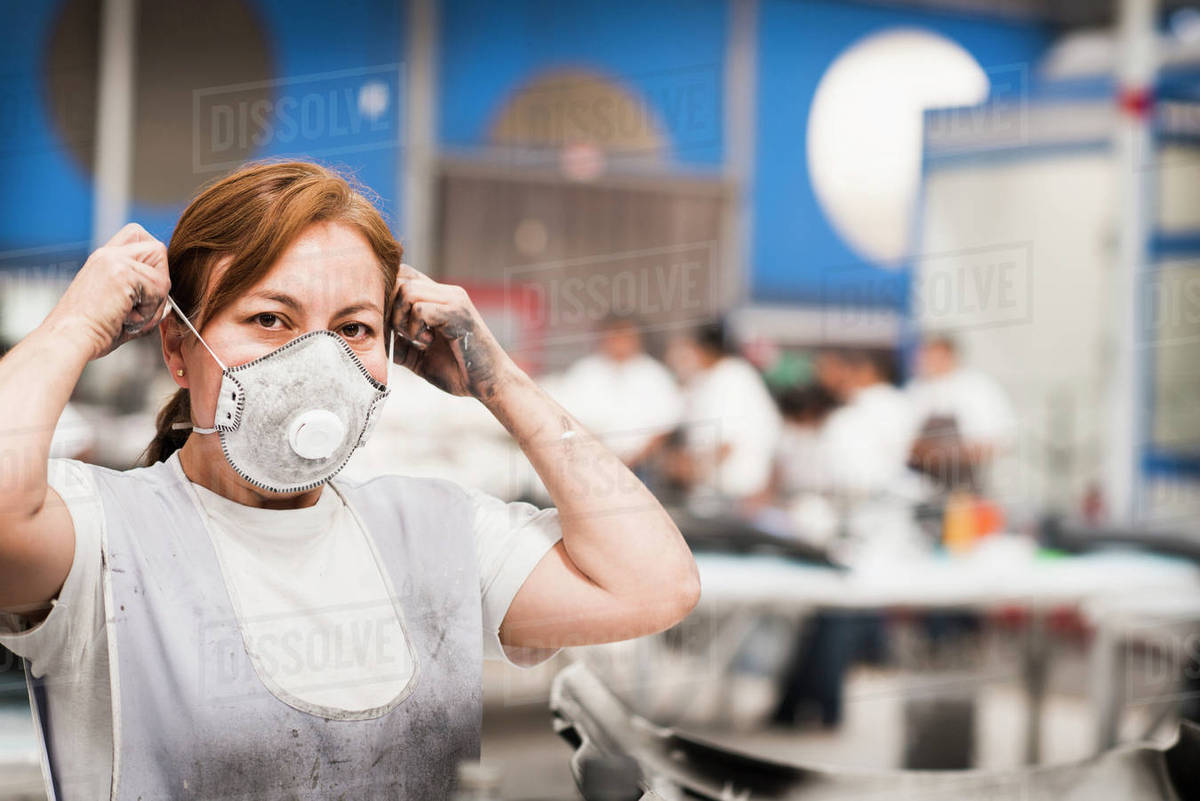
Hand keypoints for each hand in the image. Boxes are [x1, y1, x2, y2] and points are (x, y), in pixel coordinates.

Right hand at [44, 223, 170, 360]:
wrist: (68, 339)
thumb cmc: (90, 331)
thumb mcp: (115, 303)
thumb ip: (138, 291)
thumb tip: (167, 298)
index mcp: (103, 259)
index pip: (139, 236)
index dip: (151, 262)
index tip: (140, 290)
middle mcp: (107, 254)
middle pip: (158, 250)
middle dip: (159, 281)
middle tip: (138, 305)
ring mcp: (114, 260)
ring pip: (162, 276)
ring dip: (154, 303)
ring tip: (128, 316)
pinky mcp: (121, 273)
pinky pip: (158, 291)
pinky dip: (149, 312)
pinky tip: (126, 319)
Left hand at [389, 264, 513, 398]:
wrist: (490, 384)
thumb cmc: (458, 371)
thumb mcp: (419, 357)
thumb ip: (398, 343)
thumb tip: (373, 336)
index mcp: (439, 298)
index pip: (403, 275)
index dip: (388, 295)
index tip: (389, 326)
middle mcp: (446, 292)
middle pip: (400, 277)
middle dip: (390, 307)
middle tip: (401, 335)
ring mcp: (453, 300)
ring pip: (407, 291)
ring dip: (402, 319)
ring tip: (416, 340)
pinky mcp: (458, 312)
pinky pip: (420, 309)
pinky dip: (415, 329)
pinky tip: (427, 344)